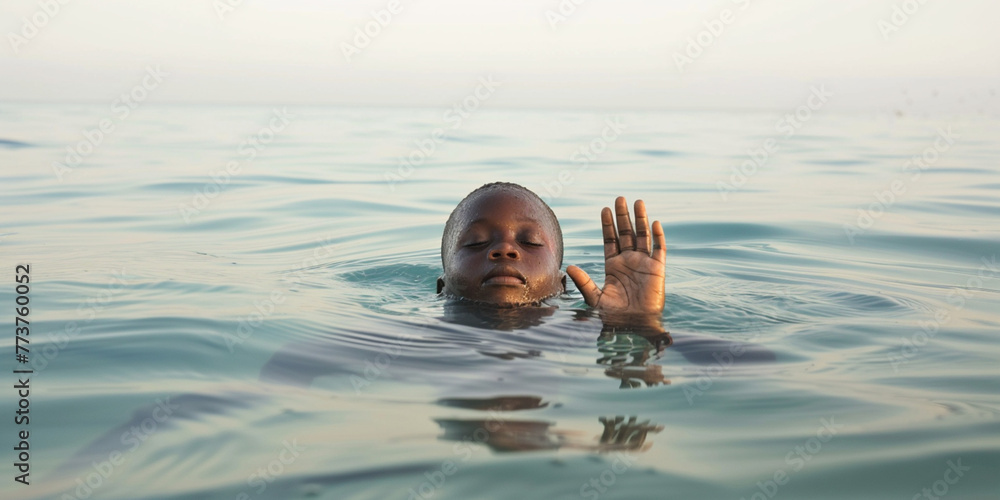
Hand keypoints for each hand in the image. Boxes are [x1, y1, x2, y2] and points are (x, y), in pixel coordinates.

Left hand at [567, 197, 665, 313]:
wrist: (634, 323)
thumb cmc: (614, 313)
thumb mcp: (595, 297)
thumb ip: (583, 282)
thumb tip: (570, 267)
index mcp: (613, 265)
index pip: (610, 239)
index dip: (608, 225)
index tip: (605, 209)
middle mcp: (628, 260)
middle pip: (625, 233)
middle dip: (622, 216)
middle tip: (620, 198)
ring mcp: (643, 263)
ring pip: (642, 236)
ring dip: (640, 219)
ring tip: (638, 202)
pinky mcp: (657, 269)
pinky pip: (659, 249)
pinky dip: (658, 236)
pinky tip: (654, 223)